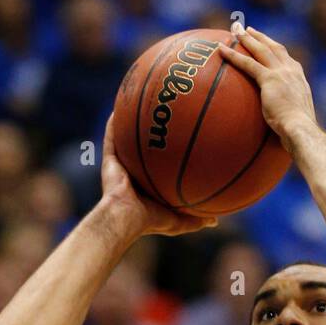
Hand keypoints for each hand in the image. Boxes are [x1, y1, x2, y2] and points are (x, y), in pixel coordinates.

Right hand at [100, 114, 218, 237]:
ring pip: (126, 138)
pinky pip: (111, 137)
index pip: (160, 165)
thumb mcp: (179, 221)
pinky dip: (114, 123)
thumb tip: (215, 221)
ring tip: (141, 103)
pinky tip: (120, 106)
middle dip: (153, 132)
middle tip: (164, 115)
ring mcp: (121, 165)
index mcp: (148, 185)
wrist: (125, 218)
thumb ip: (196, 219)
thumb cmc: (150, 221)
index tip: (181, 139)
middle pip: (144, 147)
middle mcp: (134, 173)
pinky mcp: (109, 160)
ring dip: (131, 122)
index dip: (169, 152)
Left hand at [218, 26, 315, 150]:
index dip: (272, 47)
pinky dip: (234, 55)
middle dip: (258, 36)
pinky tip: (221, 49)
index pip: (284, 57)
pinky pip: (248, 63)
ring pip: (260, 49)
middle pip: (272, 47)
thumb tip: (279, 125)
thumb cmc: (298, 132)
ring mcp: (281, 72)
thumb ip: (286, 113)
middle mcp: (291, 70)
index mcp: (298, 77)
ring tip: (233, 30)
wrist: (301, 129)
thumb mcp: (294, 119)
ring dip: (245, 38)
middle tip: (246, 28)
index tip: (264, 41)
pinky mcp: (269, 79)